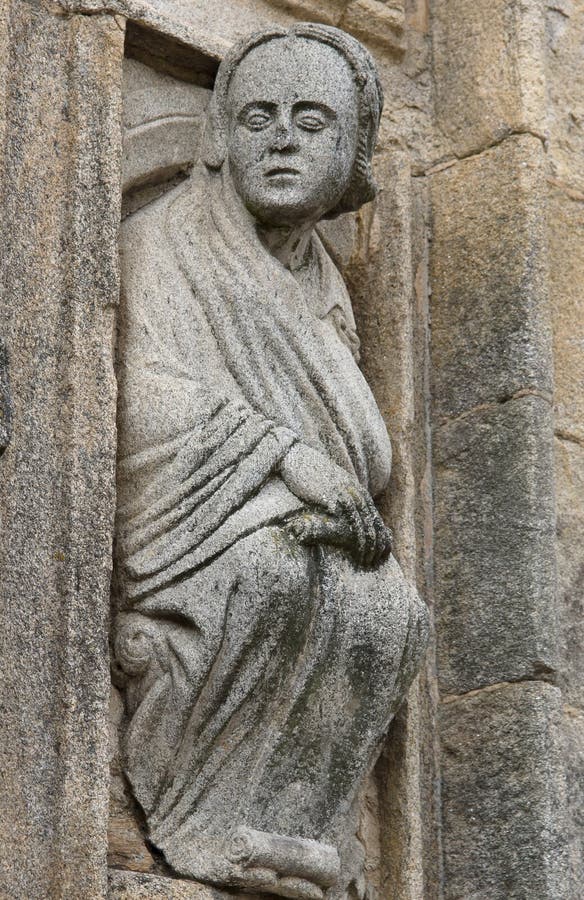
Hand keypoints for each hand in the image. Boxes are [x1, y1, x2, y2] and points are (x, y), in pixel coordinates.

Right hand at [279, 444, 391, 566]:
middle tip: (372, 560)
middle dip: (373, 542)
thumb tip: (342, 513)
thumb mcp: (331, 483)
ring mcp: (341, 493)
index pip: (373, 516)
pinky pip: (342, 518)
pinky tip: (346, 546)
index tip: (377, 552)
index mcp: (355, 489)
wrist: (295, 456)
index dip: (377, 535)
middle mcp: (352, 490)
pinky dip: (347, 533)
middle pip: (369, 520)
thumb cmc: (309, 472)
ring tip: (363, 557)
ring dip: (362, 541)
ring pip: (359, 521)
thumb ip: (341, 497)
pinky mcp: (328, 495)